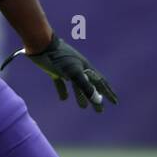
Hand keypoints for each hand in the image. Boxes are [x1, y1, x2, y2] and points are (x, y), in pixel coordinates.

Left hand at [1, 34, 118, 112]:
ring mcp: (67, 69)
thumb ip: (86, 87)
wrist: (42, 44)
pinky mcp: (55, 70)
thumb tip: (99, 100)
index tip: (115, 103)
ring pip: (77, 85)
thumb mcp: (75, 74)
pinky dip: (64, 90)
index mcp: (86, 68)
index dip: (108, 93)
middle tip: (99, 111)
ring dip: (81, 96)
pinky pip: (61, 83)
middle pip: (90, 86)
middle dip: (95, 98)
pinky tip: (63, 99)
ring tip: (83, 107)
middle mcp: (79, 68)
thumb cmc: (59, 58)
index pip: (100, 83)